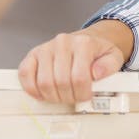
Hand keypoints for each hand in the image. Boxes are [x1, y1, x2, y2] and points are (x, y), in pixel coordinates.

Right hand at [18, 19, 133, 102]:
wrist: (87, 40)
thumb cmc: (98, 52)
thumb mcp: (113, 57)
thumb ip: (109, 65)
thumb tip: (97, 73)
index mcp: (83, 43)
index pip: (79, 77)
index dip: (82, 93)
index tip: (86, 96)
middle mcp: (62, 43)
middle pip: (61, 82)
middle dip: (69, 97)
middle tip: (74, 98)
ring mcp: (45, 48)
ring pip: (44, 82)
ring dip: (53, 96)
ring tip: (62, 96)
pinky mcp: (32, 54)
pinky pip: (25, 74)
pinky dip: (32, 89)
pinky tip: (44, 93)